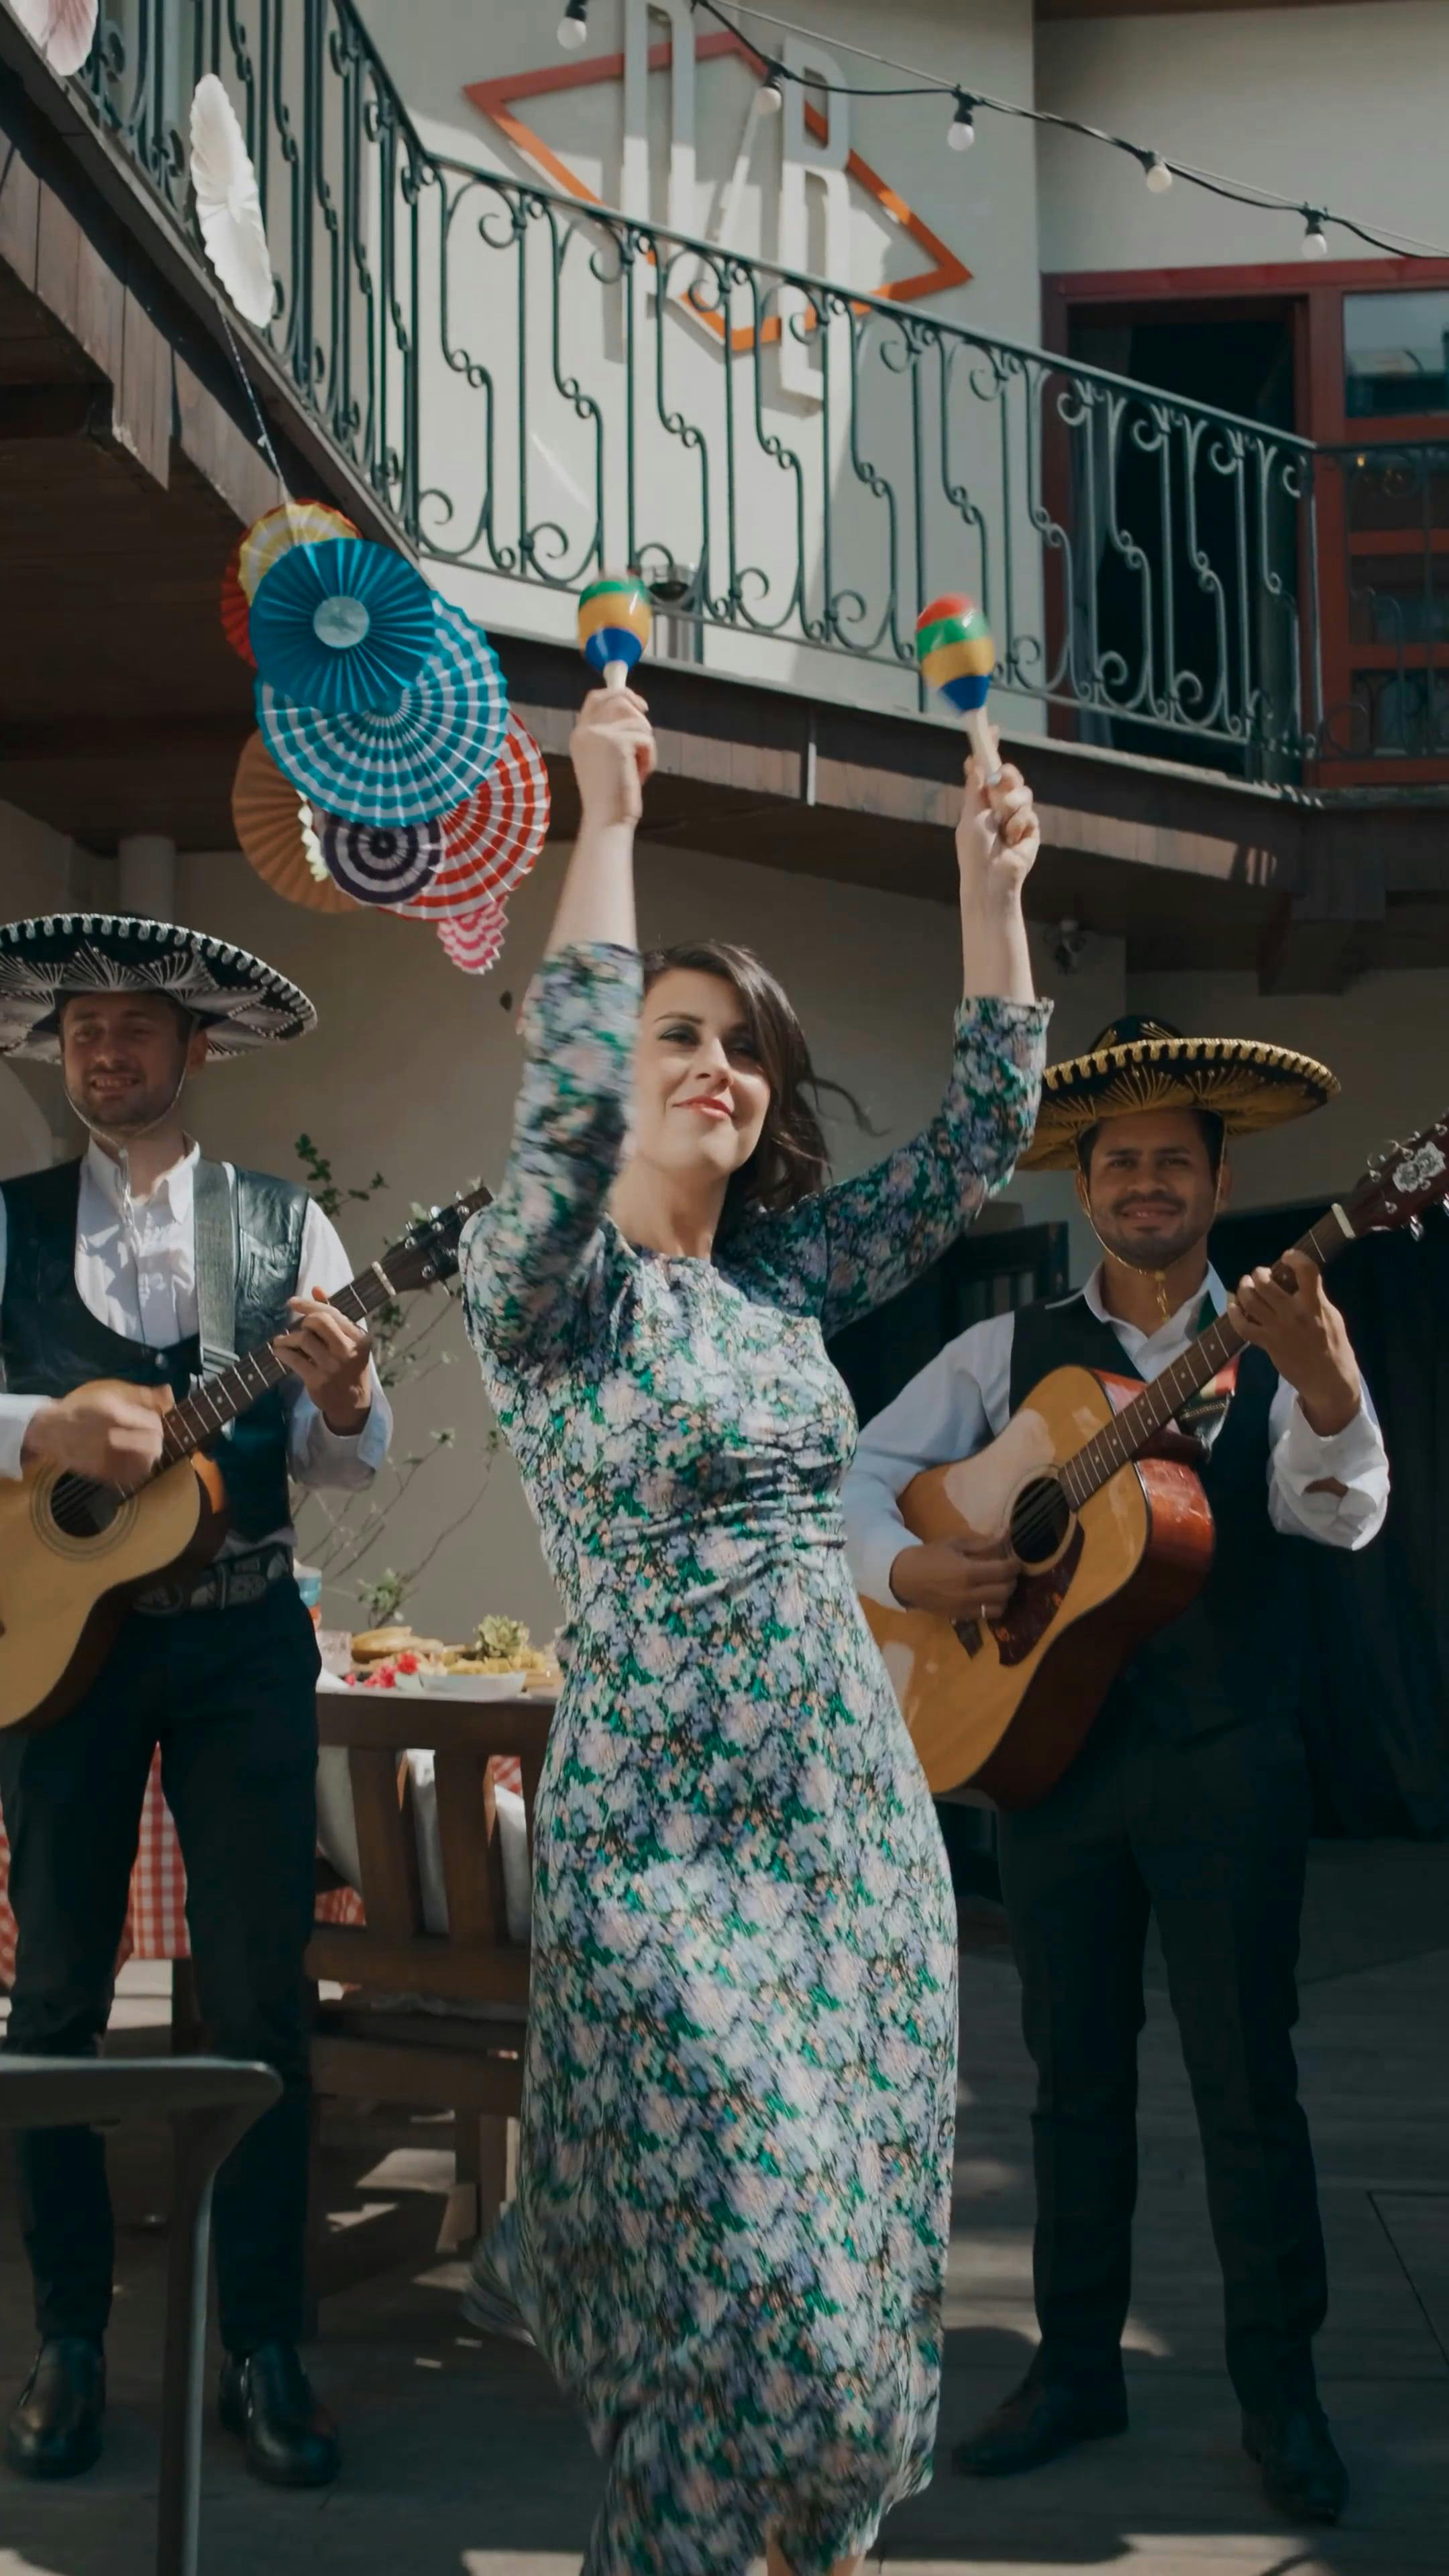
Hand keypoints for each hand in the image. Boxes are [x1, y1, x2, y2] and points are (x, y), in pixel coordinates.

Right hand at [21, 1380, 170, 1484]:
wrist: (52, 1429)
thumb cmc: (83, 1406)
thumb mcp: (111, 1391)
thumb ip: (142, 1394)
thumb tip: (170, 1393)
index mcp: (115, 1414)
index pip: (154, 1424)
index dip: (157, 1422)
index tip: (151, 1421)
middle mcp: (112, 1437)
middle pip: (153, 1445)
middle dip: (156, 1439)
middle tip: (149, 1435)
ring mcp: (107, 1458)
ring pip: (146, 1463)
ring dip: (150, 1454)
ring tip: (143, 1447)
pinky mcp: (103, 1473)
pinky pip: (132, 1476)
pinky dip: (139, 1468)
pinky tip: (135, 1460)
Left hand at [277, 1287, 372, 1434]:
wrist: (352, 1403)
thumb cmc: (349, 1366)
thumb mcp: (349, 1340)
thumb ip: (334, 1315)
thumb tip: (316, 1289)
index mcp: (359, 1337)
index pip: (332, 1313)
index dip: (309, 1305)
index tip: (292, 1302)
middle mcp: (348, 1350)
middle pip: (318, 1322)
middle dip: (303, 1321)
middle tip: (297, 1328)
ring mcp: (333, 1367)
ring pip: (303, 1339)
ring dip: (288, 1338)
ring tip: (283, 1341)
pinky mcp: (318, 1380)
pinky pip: (293, 1359)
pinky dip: (282, 1352)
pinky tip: (279, 1351)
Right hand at [570, 686, 656, 829]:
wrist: (607, 820)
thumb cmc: (611, 798)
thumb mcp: (606, 760)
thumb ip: (613, 736)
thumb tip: (635, 713)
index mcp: (580, 736)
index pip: (596, 698)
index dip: (618, 693)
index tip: (637, 703)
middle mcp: (585, 731)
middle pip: (616, 699)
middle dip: (637, 709)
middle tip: (648, 730)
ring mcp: (599, 735)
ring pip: (637, 722)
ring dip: (646, 745)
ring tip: (640, 769)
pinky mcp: (616, 743)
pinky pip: (646, 739)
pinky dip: (650, 758)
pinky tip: (640, 776)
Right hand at [889, 1531, 1019, 1622]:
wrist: (904, 1578)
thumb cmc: (929, 1556)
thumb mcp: (955, 1543)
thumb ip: (982, 1543)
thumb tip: (1005, 1536)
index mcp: (968, 1572)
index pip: (1003, 1571)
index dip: (1014, 1565)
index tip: (1016, 1559)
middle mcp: (969, 1593)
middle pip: (1004, 1591)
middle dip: (1012, 1580)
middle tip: (1010, 1572)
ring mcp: (965, 1608)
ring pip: (999, 1607)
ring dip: (1004, 1596)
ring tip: (1000, 1585)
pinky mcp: (960, 1616)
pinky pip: (986, 1615)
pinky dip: (993, 1606)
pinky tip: (989, 1596)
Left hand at [956, 733, 1039, 900]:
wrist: (991, 877)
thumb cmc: (974, 851)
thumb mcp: (971, 814)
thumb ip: (975, 787)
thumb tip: (972, 759)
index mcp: (982, 800)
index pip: (989, 769)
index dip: (991, 749)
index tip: (994, 729)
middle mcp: (1000, 805)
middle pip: (1011, 775)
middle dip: (1008, 776)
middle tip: (1000, 783)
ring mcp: (1017, 817)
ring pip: (1024, 792)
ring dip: (1012, 806)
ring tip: (1003, 827)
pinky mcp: (1031, 829)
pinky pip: (1030, 814)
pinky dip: (1019, 825)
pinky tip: (1012, 840)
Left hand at [1227, 1251, 1360, 1436]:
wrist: (1328, 1379)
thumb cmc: (1334, 1345)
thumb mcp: (1332, 1316)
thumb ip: (1315, 1297)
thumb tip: (1297, 1280)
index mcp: (1315, 1304)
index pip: (1307, 1270)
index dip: (1294, 1257)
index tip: (1287, 1257)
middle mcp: (1295, 1313)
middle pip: (1266, 1284)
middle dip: (1258, 1274)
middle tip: (1259, 1275)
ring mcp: (1278, 1329)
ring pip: (1250, 1301)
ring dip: (1244, 1288)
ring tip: (1245, 1285)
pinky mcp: (1267, 1343)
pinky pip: (1242, 1326)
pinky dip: (1233, 1312)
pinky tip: (1232, 1305)